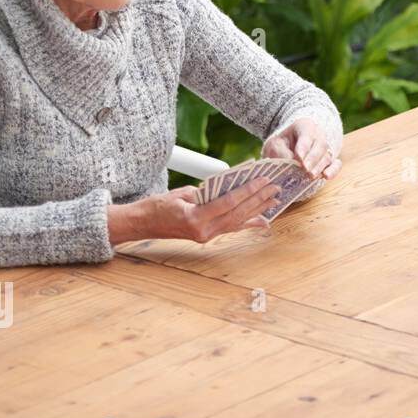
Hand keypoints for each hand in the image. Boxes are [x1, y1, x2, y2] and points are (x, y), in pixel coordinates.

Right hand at [107, 178, 282, 245]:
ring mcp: (206, 236)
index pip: (228, 203)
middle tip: (275, 187)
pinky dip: (248, 223)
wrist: (142, 224)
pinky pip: (231, 228)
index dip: (247, 191)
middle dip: (258, 200)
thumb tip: (230, 188)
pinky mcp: (207, 237)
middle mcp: (203, 231)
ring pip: (238, 222)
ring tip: (274, 199)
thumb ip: (207, 192)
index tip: (262, 180)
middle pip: (238, 213)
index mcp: (195, 219)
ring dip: (257, 210)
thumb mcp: (182, 193)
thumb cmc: (158, 205)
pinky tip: (262, 220)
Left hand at [262, 117, 340, 179]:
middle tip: (305, 168)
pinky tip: (326, 176)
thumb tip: (293, 163)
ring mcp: (325, 149)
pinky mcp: (329, 162)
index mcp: (305, 126)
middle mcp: (319, 136)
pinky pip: (336, 165)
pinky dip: (333, 170)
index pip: (307, 134)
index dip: (303, 147)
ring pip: (326, 156)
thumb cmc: (280, 146)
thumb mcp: (275, 145)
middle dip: (313, 158)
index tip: (298, 158)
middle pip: (320, 145)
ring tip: (310, 175)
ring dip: (319, 167)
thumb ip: (281, 153)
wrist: (285, 150)